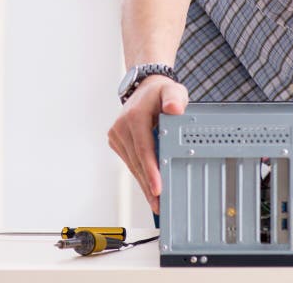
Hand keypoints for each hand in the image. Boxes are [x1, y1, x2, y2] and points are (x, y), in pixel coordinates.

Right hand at [108, 75, 187, 213]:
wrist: (145, 88)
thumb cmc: (161, 92)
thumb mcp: (173, 90)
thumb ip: (175, 98)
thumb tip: (175, 108)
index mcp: (135, 115)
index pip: (144, 147)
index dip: (151, 170)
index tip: (157, 188)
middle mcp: (122, 126)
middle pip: (137, 161)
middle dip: (148, 184)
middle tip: (159, 205)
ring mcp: (117, 134)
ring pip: (132, 164)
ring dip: (143, 183)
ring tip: (156, 202)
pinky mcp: (117, 140)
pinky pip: (130, 161)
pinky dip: (139, 174)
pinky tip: (148, 186)